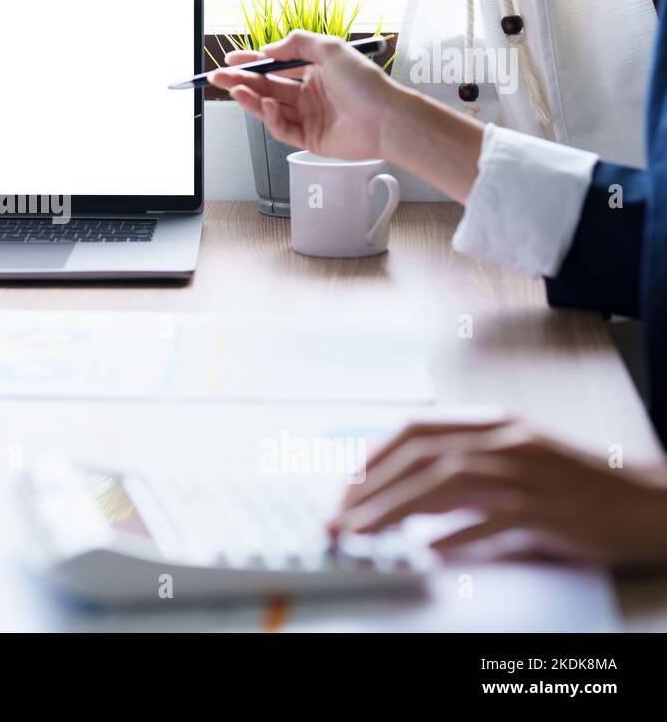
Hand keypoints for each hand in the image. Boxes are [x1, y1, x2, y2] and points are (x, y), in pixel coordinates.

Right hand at [210, 30, 405, 160]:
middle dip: (242, 81)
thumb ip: (298, 44)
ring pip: (270, 107)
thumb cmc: (366, 83)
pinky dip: (270, 118)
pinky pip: (281, 128)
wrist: (385, 118)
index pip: (276, 66)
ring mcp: (308, 117)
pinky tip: (266, 106)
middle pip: (267, 86)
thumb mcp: (331, 49)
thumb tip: (269, 49)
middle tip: (219, 77)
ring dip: (251, 98)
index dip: (252, 63)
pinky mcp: (309, 139)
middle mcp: (310, 94)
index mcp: (315, 71)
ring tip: (236, 91)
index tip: (231, 60)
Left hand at [329, 419, 666, 567]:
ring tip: (364, 534)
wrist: (654, 503)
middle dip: (371, 488)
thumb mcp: (519, 464)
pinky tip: (429, 551)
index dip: (375, 455)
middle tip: (340, 517)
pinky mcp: (549, 509)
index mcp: (497, 425)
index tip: (347, 484)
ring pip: (445, 483)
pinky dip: (457, 535)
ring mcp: (528, 473)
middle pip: (421, 457)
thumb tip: (414, 497)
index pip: (418, 430)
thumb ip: (469, 471)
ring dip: (395, 509)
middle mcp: (507, 441)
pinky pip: (493, 520)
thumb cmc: (583, 487)